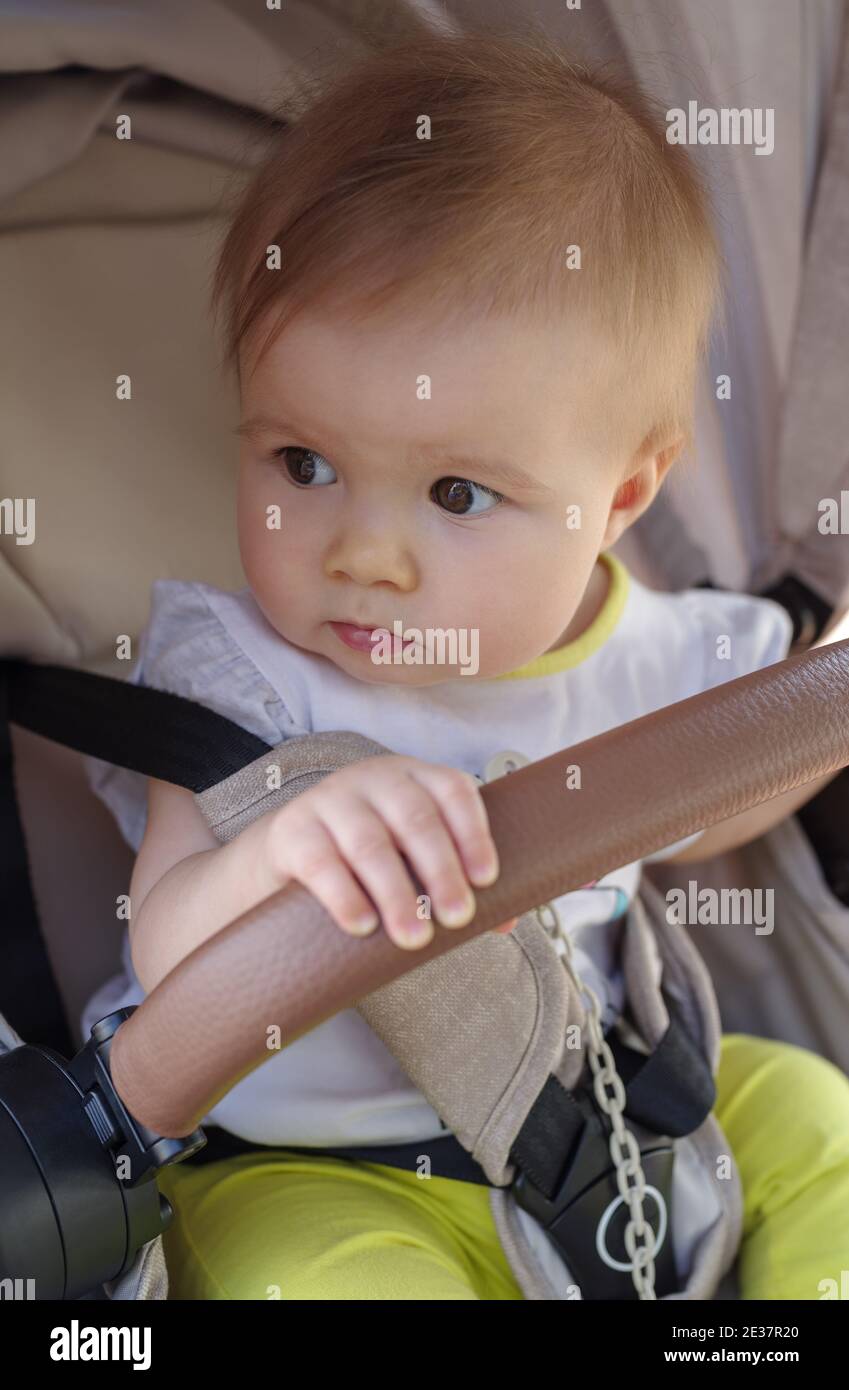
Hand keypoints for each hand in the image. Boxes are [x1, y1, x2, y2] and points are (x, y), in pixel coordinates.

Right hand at [264, 754, 515, 948]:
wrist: (293, 848)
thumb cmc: (375, 854)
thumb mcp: (414, 855)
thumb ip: (458, 880)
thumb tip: (506, 921)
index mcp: (415, 776)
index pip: (453, 791)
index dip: (473, 834)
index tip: (487, 881)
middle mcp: (375, 779)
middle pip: (415, 819)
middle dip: (441, 872)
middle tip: (458, 918)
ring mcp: (331, 801)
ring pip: (370, 844)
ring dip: (397, 894)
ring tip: (415, 938)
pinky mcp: (293, 831)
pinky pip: (321, 863)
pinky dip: (345, 897)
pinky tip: (363, 925)